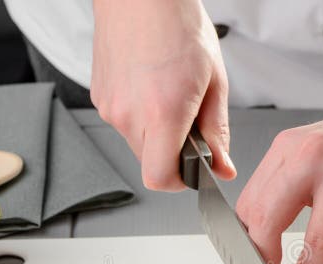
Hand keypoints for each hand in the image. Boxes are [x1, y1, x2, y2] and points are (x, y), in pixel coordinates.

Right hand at [91, 0, 235, 190]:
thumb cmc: (177, 25)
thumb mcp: (214, 81)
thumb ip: (216, 131)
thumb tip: (222, 166)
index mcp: (162, 113)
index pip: (159, 177)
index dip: (179, 181)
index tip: (194, 168)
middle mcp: (129, 114)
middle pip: (150, 162)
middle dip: (172, 151)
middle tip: (187, 119)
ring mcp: (110, 107)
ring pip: (137, 142)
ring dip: (155, 131)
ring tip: (168, 93)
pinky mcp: (99, 97)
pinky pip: (124, 121)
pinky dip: (139, 114)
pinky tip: (150, 85)